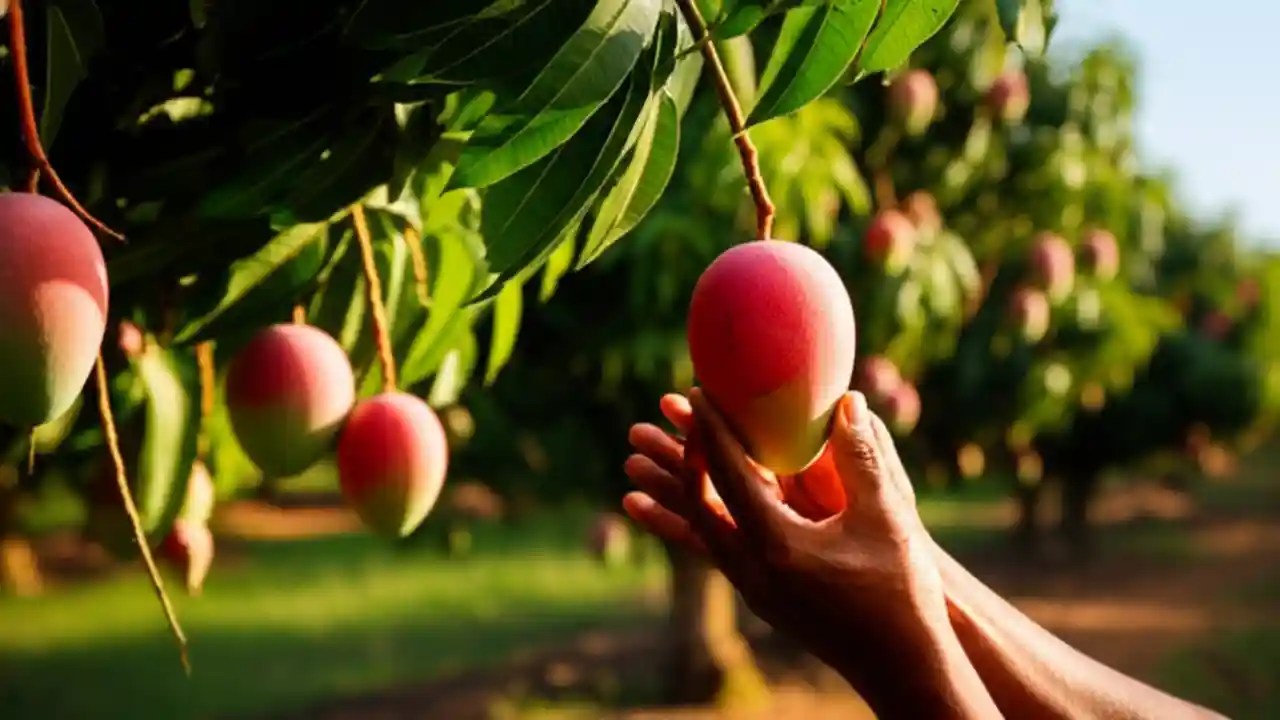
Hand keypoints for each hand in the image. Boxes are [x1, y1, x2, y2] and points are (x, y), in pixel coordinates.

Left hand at [624, 389, 996, 717]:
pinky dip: (696, 523)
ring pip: (700, 530)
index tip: (695, 393)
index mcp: (779, 546)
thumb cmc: (902, 591)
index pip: (730, 476)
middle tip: (672, 420)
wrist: (904, 664)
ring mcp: (753, 590)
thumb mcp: (887, 518)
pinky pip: (716, 551)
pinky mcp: (762, 599)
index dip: (711, 430)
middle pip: (699, 503)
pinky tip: (688, 510)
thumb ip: (863, 459)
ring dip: (677, 493)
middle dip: (680, 458)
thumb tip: (848, 402)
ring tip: (637, 469)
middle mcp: (754, 572)